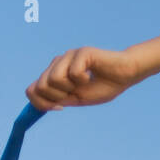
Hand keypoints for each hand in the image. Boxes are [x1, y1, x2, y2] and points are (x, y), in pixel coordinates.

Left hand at [25, 47, 139, 111]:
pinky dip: (84, 80)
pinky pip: (72, 73)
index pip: (32, 90)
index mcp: (54, 73)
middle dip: (58, 97)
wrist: (127, 75)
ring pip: (53, 79)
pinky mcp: (81, 52)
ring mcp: (68, 55)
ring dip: (71, 88)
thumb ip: (58, 99)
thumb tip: (39, 104)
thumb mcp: (77, 98)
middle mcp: (58, 62)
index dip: (42, 103)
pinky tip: (93, 75)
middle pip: (40, 87)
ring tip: (85, 83)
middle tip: (75, 93)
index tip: (61, 107)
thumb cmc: (105, 86)